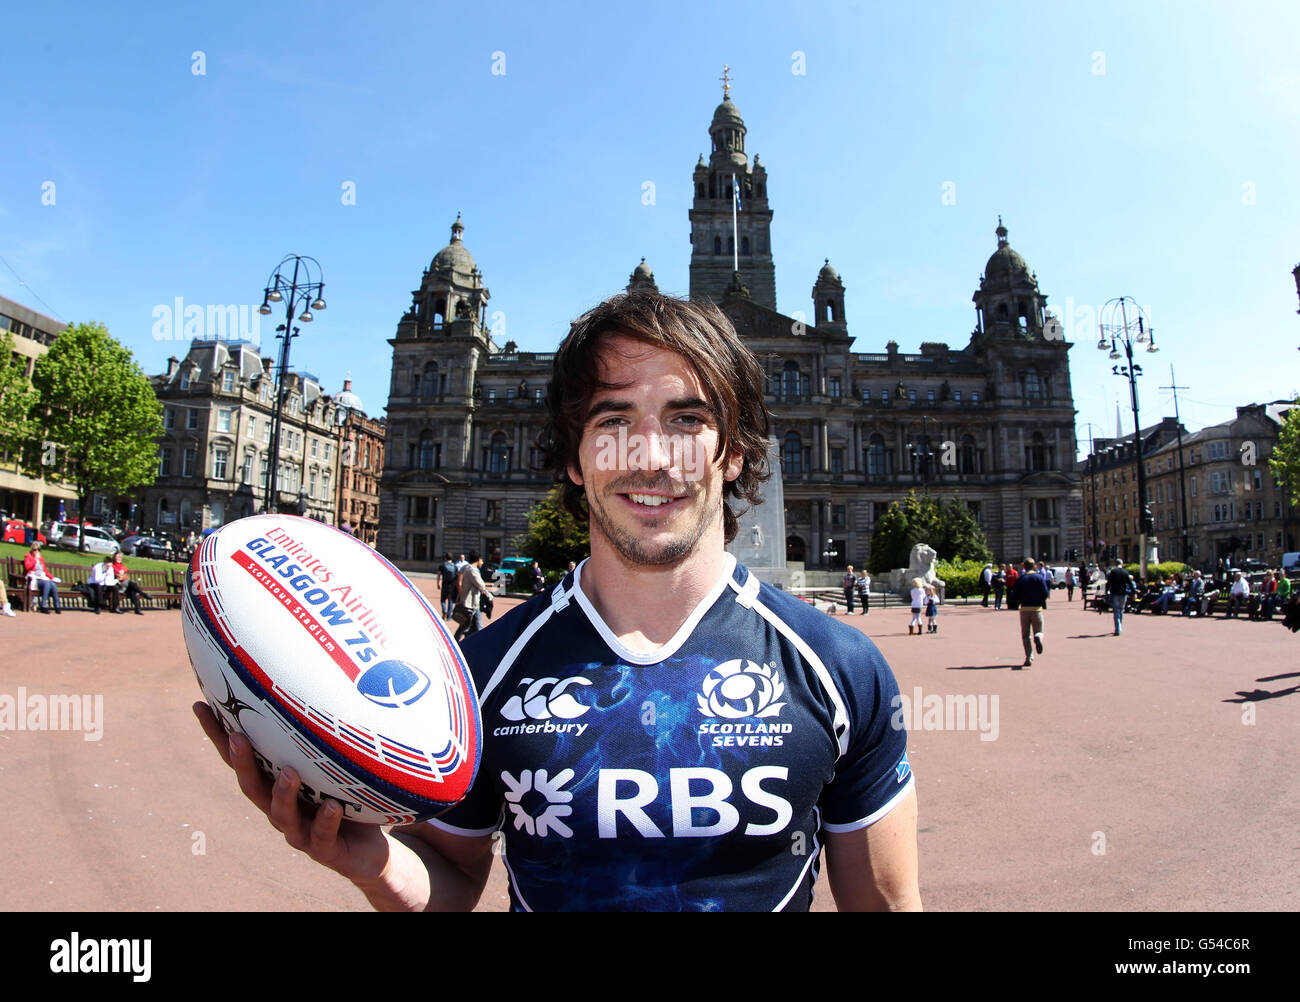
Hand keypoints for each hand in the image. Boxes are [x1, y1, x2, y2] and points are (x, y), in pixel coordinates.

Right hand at [192, 701, 393, 885]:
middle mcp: (280, 809)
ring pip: (282, 815)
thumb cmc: (347, 801)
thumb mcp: (333, 766)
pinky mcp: (325, 851)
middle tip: (238, 737)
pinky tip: (332, 807)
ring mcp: (300, 832)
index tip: (200, 706)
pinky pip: (322, 837)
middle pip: (252, 786)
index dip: (218, 737)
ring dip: (283, 794)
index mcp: (275, 787)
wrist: (368, 851)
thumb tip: (320, 685)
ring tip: (289, 773)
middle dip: (243, 762)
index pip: (241, 760)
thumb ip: (320, 738)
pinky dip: (325, 821)